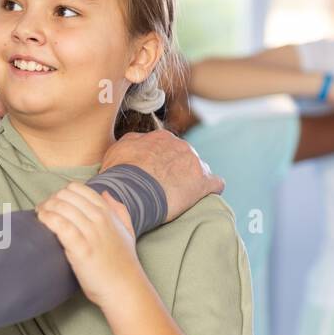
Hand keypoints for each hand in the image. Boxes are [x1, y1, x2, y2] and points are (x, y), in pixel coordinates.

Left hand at [36, 182, 141, 307]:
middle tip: (42, 210)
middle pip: (65, 196)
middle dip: (50, 200)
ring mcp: (91, 233)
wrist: (124, 288)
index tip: (53, 203)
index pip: (78, 189)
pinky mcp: (81, 248)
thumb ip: (119, 210)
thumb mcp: (128, 231)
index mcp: (108, 213)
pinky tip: (41, 221)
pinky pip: (59, 224)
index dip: (61, 193)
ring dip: (45, 208)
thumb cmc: (124, 263)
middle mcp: (100, 219)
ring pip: (61, 207)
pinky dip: (47, 219)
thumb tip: (106, 193)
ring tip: (39, 216)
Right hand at [99, 130, 223, 223]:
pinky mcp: (203, 182)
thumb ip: (131, 143)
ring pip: (200, 168)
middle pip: (184, 156)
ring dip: (192, 179)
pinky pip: (216, 184)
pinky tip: (205, 196)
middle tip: (165, 186)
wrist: (130, 191)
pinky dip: (211, 189)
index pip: (167, 146)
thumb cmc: (120, 174)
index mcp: (161, 138)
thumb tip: (135, 144)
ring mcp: (194, 162)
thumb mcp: (117, 150)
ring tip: (181, 195)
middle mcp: (180, 145)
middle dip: (178, 169)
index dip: (161, 161)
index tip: (154, 173)